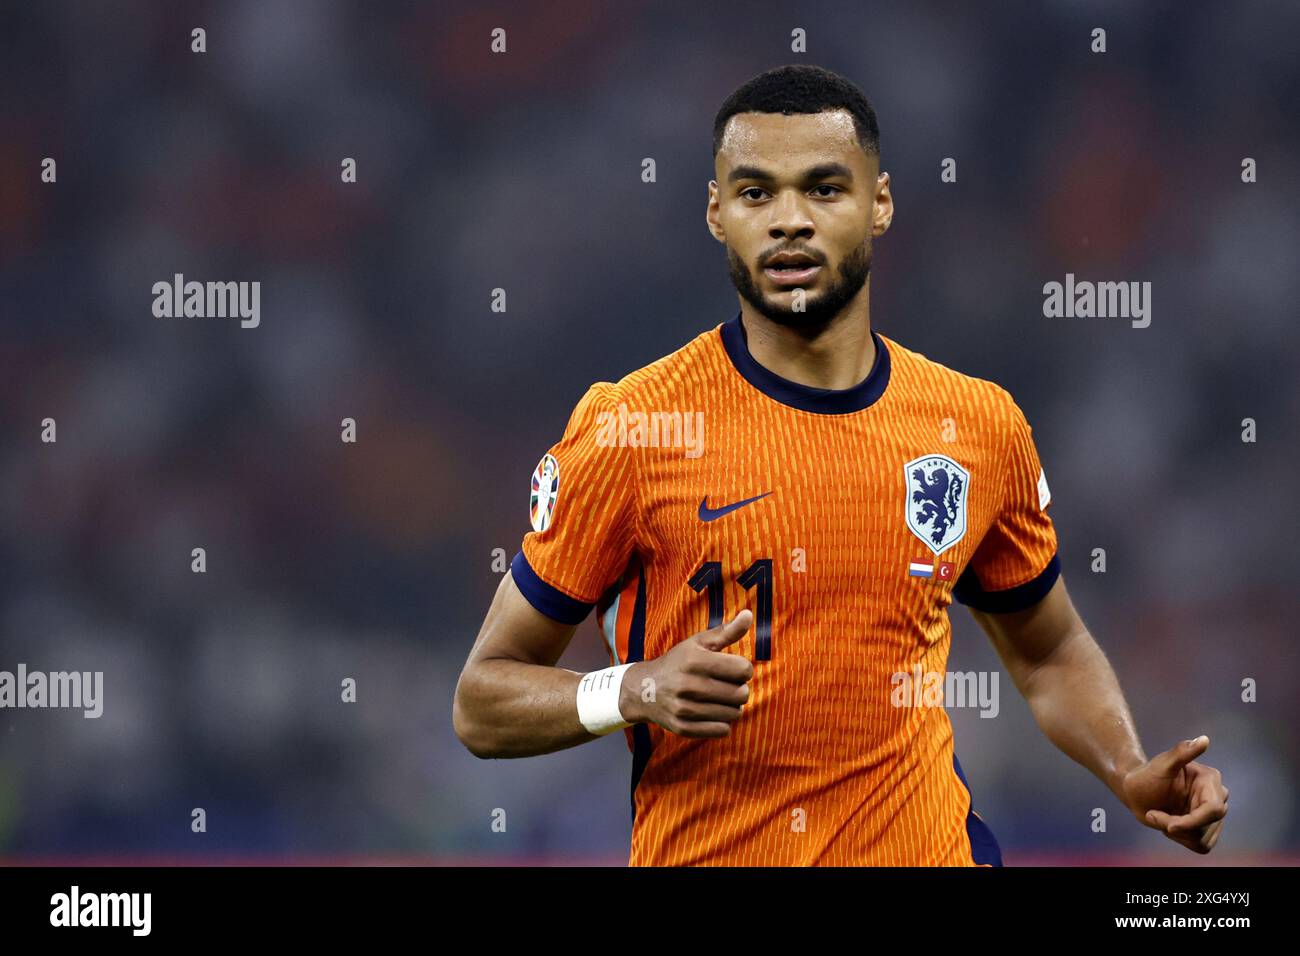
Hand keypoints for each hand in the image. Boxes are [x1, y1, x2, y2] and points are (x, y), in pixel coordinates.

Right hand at [620, 609, 753, 737]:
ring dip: (731, 707)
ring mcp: (684, 708)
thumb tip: (749, 614)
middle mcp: (688, 684)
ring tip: (718, 698)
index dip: (744, 669)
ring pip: (734, 713)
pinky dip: (721, 722)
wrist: (644, 690)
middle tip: (726, 685)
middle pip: (742, 694)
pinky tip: (711, 712)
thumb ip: (727, 631)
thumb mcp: (699, 643)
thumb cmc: (678, 663)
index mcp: (695, 660)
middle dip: (739, 689)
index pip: (744, 669)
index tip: (732, 669)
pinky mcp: (683, 727)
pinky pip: (722, 730)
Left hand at [1120, 735, 1228, 853]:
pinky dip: (1181, 839)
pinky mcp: (1207, 828)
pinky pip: (1200, 845)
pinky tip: (1169, 823)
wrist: (1137, 791)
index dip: (1191, 821)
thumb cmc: (1146, 775)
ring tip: (1159, 816)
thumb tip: (1203, 739)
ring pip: (1202, 839)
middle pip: (1206, 826)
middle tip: (1153, 815)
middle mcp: (1217, 797)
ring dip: (1176, 833)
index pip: (1212, 810)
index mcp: (1210, 780)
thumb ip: (1181, 752)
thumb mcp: (1161, 764)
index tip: (1168, 826)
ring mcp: (1213, 814)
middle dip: (1177, 825)